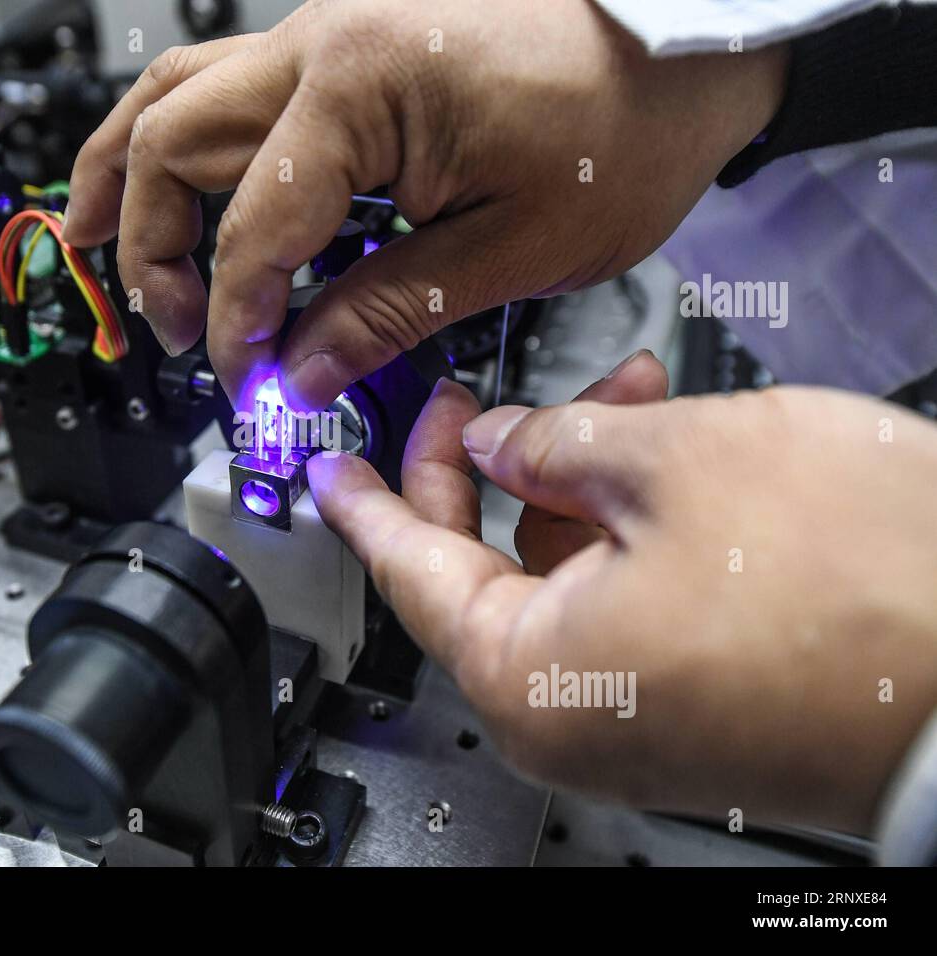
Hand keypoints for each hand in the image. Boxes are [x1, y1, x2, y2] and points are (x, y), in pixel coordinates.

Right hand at [63, 0, 786, 409]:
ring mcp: (323, 34)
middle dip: (148, 249)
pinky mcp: (342, 49)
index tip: (249, 381)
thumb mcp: (513, 249)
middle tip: (173, 330)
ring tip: (92, 245)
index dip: (235, 322)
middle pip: (168, 145)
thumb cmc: (625, 127)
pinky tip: (166, 187)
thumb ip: (387, 310)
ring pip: (171, 96)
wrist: (682, 48)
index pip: (251, 231)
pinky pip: (222, 89)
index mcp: (360, 89)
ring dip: (126, 176)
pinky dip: (176, 143)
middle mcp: (320, 42)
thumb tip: (302, 366)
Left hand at [307, 352, 936, 833]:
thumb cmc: (861, 590)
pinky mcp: (696, 709)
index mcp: (525, 673)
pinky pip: (622, 607)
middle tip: (476, 402)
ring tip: (622, 391)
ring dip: (576, 481)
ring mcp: (634, 721)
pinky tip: (666, 457)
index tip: (331, 471)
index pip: (407, 570)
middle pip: (481, 572)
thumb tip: (503, 443)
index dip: (367, 500)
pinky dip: (626, 529)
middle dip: (486, 466)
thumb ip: (558, 442)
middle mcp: (567, 717)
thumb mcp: (672, 461)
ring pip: (563, 579)